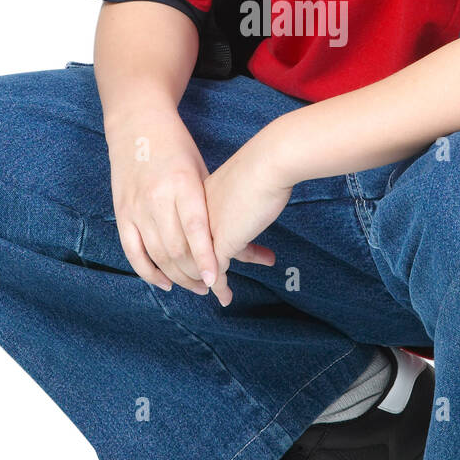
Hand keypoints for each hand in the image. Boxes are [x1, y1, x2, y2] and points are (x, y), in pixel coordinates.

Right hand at [106, 105, 221, 294]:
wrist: (137, 123)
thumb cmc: (178, 147)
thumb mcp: (201, 171)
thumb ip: (211, 206)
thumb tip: (238, 242)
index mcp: (181, 183)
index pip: (195, 229)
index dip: (206, 257)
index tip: (217, 280)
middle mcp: (156, 197)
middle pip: (175, 248)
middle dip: (195, 273)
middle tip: (212, 287)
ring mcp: (135, 206)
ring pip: (156, 254)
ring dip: (177, 276)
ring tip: (196, 287)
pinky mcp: (122, 212)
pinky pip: (133, 251)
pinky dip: (149, 271)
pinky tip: (165, 283)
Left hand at [202, 130, 292, 305]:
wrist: (269, 162)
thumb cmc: (264, 164)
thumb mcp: (245, 180)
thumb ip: (242, 193)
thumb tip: (259, 196)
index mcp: (198, 197)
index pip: (193, 229)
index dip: (200, 247)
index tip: (219, 255)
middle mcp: (195, 215)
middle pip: (189, 250)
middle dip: (201, 270)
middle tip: (216, 283)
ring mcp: (205, 230)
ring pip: (197, 265)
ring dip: (211, 283)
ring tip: (226, 295)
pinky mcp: (220, 243)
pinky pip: (214, 273)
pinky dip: (220, 287)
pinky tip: (226, 296)